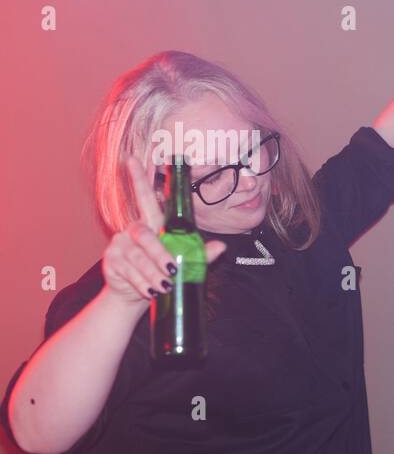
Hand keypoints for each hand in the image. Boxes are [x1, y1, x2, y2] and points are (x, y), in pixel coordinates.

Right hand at [100, 155, 226, 307]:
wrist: (140, 294)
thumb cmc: (164, 271)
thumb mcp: (184, 262)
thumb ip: (200, 254)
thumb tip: (221, 247)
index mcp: (152, 224)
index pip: (145, 198)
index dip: (137, 179)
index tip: (131, 159)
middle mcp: (134, 230)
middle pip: (145, 235)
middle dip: (159, 254)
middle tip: (173, 272)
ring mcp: (120, 245)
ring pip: (136, 257)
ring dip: (151, 273)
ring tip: (164, 286)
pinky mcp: (112, 261)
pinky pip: (127, 271)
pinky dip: (140, 283)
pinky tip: (149, 291)